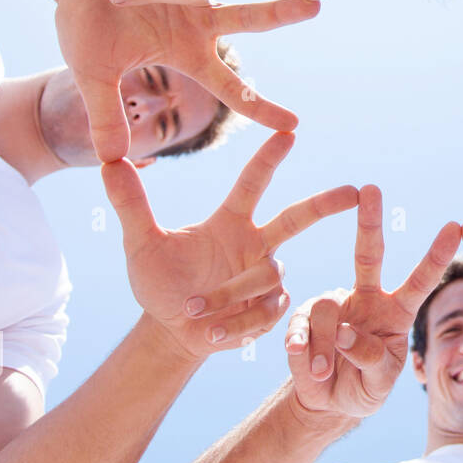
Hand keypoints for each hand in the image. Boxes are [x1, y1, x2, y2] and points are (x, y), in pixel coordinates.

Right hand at [49, 0, 315, 162]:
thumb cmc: (84, 21)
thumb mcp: (91, 73)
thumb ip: (105, 115)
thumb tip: (110, 162)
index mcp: (187, 52)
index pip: (231, 87)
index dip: (260, 106)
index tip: (294, 125)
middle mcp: (201, 19)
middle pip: (253, 18)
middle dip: (283, 12)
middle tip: (316, 5)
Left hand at [100, 132, 357, 360]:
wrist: (170, 330)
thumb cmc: (159, 282)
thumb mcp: (141, 243)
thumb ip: (131, 203)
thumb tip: (107, 161)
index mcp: (231, 222)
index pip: (254, 184)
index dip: (269, 158)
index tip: (289, 131)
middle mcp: (256, 245)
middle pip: (297, 218)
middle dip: (326, 204)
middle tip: (356, 191)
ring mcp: (267, 278)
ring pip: (266, 277)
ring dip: (230, 294)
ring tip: (195, 311)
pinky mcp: (271, 311)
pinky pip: (265, 311)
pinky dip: (236, 322)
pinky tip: (213, 331)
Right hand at [284, 186, 460, 417]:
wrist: (328, 403)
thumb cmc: (364, 388)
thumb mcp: (378, 383)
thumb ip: (370, 359)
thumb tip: (347, 333)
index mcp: (397, 312)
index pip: (421, 280)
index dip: (436, 255)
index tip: (455, 227)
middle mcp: (367, 299)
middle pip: (369, 254)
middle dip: (369, 221)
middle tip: (371, 188)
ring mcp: (335, 304)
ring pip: (329, 308)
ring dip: (327, 346)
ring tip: (326, 372)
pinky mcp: (304, 317)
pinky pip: (301, 326)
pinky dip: (304, 348)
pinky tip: (306, 362)